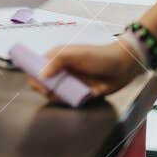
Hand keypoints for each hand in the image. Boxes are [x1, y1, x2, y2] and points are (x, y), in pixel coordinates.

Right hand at [26, 40, 146, 100]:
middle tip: (51, 91)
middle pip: (43, 82)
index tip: (39, 84)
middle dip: (44, 89)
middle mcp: (61, 70)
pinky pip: (66, 100)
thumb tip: (41, 75)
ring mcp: (70, 81)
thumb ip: (57, 61)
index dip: (34, 75)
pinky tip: (71, 99)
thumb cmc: (100, 56)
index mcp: (57, 57)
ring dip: (55, 96)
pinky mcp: (78, 92)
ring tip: (63, 95)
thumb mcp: (76, 54)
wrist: (123, 67)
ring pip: (53, 93)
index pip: (36, 66)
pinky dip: (66, 101)